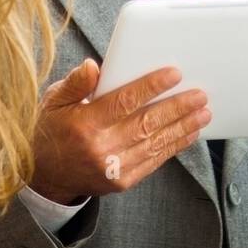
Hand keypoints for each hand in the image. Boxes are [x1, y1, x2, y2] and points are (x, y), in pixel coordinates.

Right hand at [28, 60, 209, 203]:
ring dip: (182, 126)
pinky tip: (189, 133)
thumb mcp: (54, 101)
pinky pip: (154, 161)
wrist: (45, 177)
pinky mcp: (122, 182)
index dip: (151, 86)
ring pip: (155, 143)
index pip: (124, 101)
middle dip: (177, 107)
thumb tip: (93, 66)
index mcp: (84, 124)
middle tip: (200, 94)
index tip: (174, 74)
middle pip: (147, 123)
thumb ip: (75, 82)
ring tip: (203, 112)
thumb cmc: (52, 130)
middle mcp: (101, 148)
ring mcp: (113, 168)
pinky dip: (174, 146)